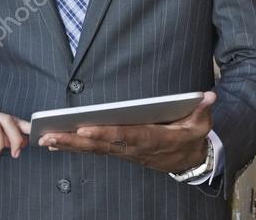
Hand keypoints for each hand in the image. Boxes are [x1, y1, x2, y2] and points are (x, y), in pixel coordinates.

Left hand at [39, 91, 216, 173]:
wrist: (191, 161)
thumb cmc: (192, 138)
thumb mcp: (202, 124)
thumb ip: (203, 110)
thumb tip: (208, 95)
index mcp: (153, 140)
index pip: (126, 137)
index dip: (106, 134)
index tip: (86, 129)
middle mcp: (135, 149)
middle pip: (103, 145)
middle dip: (76, 141)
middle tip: (52, 135)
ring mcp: (125, 152)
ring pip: (94, 150)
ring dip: (70, 145)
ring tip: (46, 138)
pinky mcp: (119, 152)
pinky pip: (94, 151)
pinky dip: (74, 147)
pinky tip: (56, 142)